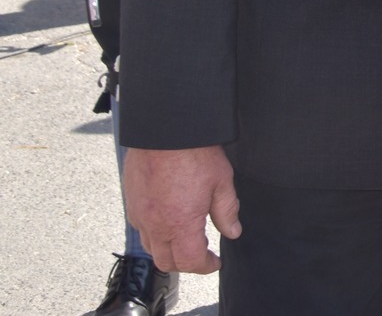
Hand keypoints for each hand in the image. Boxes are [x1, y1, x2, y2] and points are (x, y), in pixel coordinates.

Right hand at [123, 145, 240, 273]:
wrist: (166, 131)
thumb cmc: (194, 153)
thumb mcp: (222, 182)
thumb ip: (227, 211)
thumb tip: (232, 231)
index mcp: (180, 224)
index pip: (190, 261)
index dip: (205, 266)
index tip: (215, 262)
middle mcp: (155, 225)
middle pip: (166, 262)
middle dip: (185, 264)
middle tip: (201, 254)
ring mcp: (140, 215)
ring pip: (150, 248)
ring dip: (168, 251)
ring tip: (185, 240)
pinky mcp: (131, 203)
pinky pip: (140, 229)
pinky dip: (154, 234)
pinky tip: (168, 222)